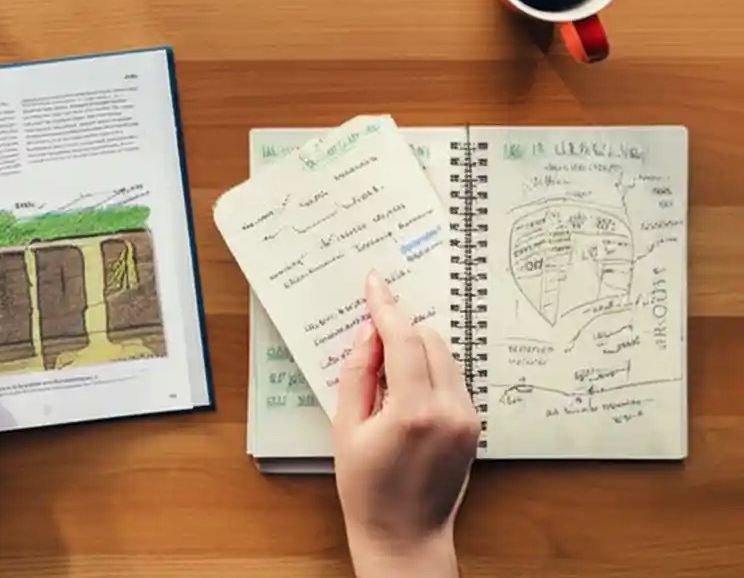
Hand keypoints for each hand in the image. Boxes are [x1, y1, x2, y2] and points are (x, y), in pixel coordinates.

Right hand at [333, 272, 480, 577]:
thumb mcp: (346, 428)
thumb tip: (368, 333)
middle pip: (431, 339)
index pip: (403, 340)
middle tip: (372, 337)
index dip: (386, 307)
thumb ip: (357, 373)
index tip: (374, 284)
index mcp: (412, 411)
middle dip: (402, 329)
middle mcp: (449, 411)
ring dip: (416, 350)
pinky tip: (405, 392)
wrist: (404, 535)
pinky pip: (453, 379)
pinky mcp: (474, 426)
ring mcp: (467, 419)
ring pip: (446, 356)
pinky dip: (429, 372)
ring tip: (386, 372)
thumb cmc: (367, 488)